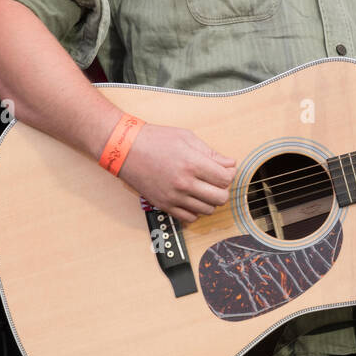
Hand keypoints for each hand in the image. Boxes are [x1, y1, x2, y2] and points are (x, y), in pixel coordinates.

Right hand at [116, 124, 237, 223]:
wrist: (125, 149)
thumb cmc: (155, 139)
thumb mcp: (187, 138)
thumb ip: (211, 153)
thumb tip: (230, 164)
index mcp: (192, 164)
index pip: (226, 178)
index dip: (230, 174)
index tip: (226, 169)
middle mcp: (184, 183)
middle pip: (220, 198)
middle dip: (223, 189)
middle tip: (217, 181)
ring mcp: (174, 197)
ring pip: (207, 210)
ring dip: (210, 200)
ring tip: (204, 188)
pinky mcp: (164, 205)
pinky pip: (190, 218)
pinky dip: (196, 210)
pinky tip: (192, 198)